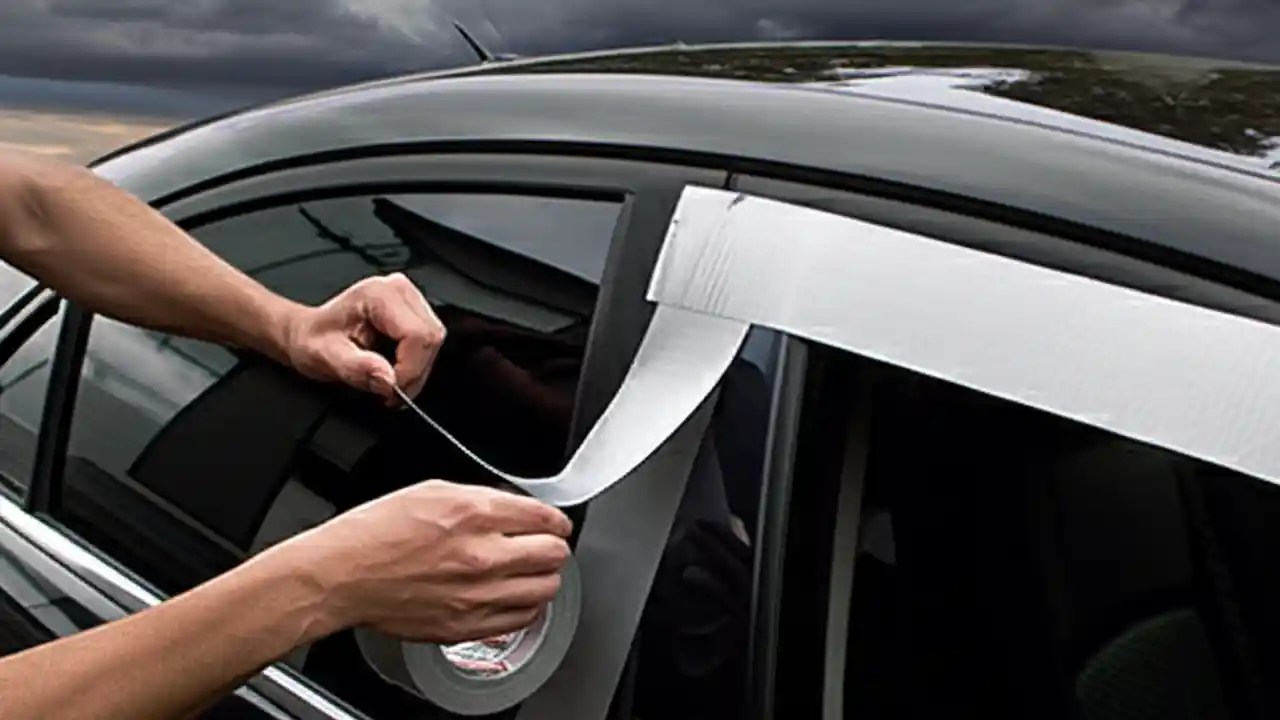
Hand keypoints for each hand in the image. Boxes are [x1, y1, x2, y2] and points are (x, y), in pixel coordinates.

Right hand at [277, 480, 571, 643]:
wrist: (341, 574)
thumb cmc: (375, 532)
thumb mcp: (432, 491)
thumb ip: (481, 499)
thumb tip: (513, 508)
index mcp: (474, 513)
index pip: (546, 519)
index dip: (555, 521)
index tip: (554, 525)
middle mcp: (482, 555)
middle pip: (554, 555)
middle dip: (553, 547)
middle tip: (544, 546)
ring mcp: (476, 594)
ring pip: (545, 589)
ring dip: (542, 578)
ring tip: (530, 572)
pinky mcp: (466, 625)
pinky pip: (521, 620)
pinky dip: (525, 607)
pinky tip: (513, 597)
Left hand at [284, 273, 444, 403]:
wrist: (309, 333)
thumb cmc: (313, 339)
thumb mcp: (326, 357)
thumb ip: (357, 368)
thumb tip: (388, 380)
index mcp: (378, 295)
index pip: (418, 335)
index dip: (409, 369)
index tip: (390, 390)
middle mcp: (399, 290)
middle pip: (431, 338)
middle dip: (414, 372)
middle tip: (389, 391)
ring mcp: (410, 298)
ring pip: (434, 341)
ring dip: (416, 370)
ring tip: (389, 382)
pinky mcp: (416, 311)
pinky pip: (429, 342)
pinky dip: (416, 364)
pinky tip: (395, 370)